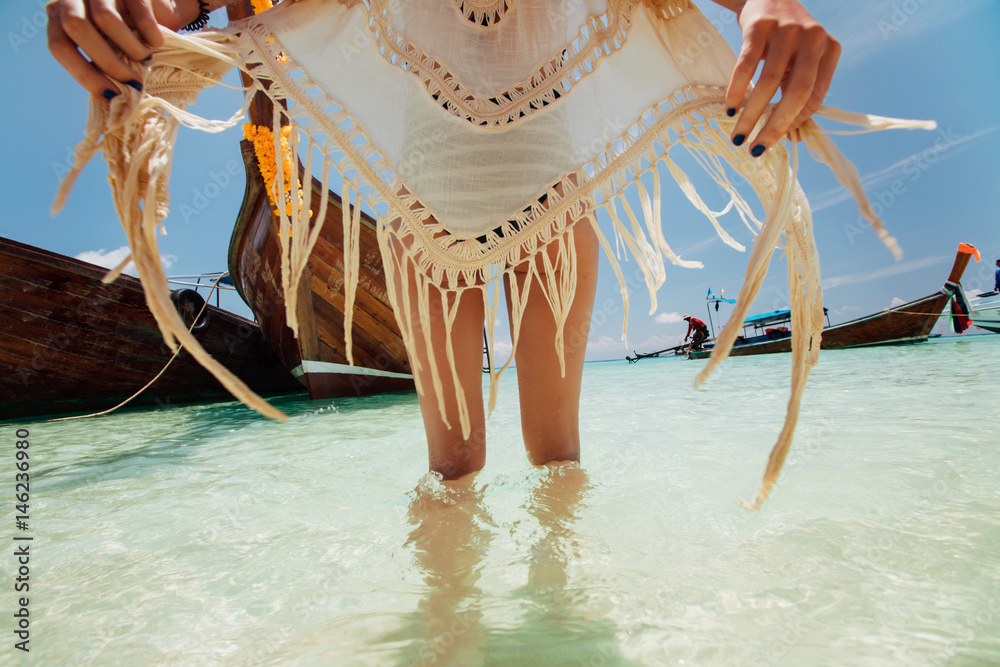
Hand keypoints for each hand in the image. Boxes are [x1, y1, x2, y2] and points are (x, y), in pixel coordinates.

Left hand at [46, 0, 201, 98]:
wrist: (161, 6)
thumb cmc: (131, 33)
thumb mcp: (109, 47)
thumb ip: (100, 63)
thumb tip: (110, 100)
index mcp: (61, 15)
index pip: (59, 44)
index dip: (82, 73)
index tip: (110, 94)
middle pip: (77, 27)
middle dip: (107, 62)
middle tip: (133, 82)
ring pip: (105, 18)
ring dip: (129, 47)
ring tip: (145, 59)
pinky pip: (137, 9)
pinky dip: (149, 32)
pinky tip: (156, 41)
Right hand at [724, 0, 840, 155]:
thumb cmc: (785, 38)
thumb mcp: (799, 61)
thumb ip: (798, 95)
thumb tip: (792, 138)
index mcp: (829, 50)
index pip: (815, 97)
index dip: (794, 123)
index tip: (772, 141)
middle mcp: (813, 38)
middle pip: (797, 93)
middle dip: (775, 126)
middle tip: (756, 149)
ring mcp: (787, 30)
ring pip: (769, 82)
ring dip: (752, 115)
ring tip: (738, 136)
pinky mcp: (760, 26)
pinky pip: (746, 66)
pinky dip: (736, 91)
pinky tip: (729, 110)